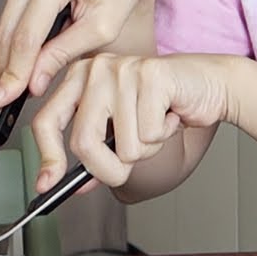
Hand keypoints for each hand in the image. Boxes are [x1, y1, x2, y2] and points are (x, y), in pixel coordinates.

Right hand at [0, 0, 156, 106]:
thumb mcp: (101, 30)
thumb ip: (63, 55)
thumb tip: (31, 83)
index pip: (27, 34)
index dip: (16, 71)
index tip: (4, 97)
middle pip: (8, 28)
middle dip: (7, 67)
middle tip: (5, 97)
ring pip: (3, 22)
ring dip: (10, 53)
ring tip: (26, 74)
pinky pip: (8, 10)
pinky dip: (16, 33)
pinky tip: (34, 42)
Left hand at [30, 52, 231, 190]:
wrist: (209, 85)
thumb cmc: (163, 107)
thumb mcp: (120, 131)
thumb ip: (95, 153)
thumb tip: (73, 186)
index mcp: (79, 78)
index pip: (46, 121)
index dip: (48, 158)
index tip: (47, 184)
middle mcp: (95, 69)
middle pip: (84, 142)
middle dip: (109, 169)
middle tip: (128, 164)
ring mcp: (122, 69)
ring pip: (123, 145)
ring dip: (147, 148)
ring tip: (156, 124)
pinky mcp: (151, 74)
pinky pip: (149, 134)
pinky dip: (164, 135)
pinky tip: (170, 114)